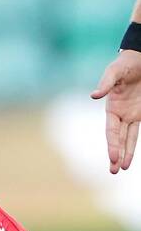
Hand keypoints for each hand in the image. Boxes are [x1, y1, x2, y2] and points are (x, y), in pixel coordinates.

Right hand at [91, 48, 140, 172]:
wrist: (139, 59)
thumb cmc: (125, 64)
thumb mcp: (115, 72)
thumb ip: (106, 83)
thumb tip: (93, 96)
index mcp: (111, 107)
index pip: (111, 131)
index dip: (112, 144)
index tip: (114, 158)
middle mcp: (119, 114)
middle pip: (117, 139)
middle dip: (115, 155)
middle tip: (113, 171)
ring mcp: (130, 115)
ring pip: (126, 139)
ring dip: (124, 154)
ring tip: (121, 169)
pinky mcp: (139, 113)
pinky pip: (135, 133)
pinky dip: (132, 145)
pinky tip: (129, 158)